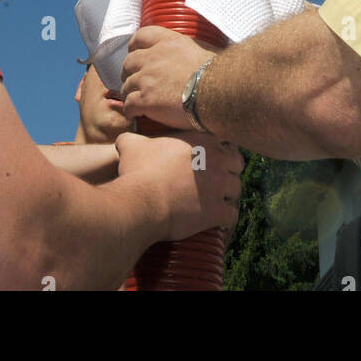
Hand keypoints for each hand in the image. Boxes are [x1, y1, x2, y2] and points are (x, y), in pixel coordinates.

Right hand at [115, 130, 242, 239]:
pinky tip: (221, 222)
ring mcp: (220, 186)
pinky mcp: (218, 211)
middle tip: (218, 182)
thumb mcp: (132, 146)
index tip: (212, 161)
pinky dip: (227, 220)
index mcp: (202, 140)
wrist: (142, 201)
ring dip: (229, 196)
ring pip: (236, 190)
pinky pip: (232, 216)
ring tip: (219, 202)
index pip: (225, 143)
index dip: (221, 153)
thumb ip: (131, 138)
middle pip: (237, 165)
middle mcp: (217, 160)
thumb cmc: (139, 172)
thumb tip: (124, 138)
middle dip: (229, 173)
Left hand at [121, 26, 213, 128]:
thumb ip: (187, 50)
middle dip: (129, 72)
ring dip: (130, 94)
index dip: (135, 46)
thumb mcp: (201, 49)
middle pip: (129, 62)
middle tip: (136, 81)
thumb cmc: (217, 73)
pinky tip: (136, 115)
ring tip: (137, 102)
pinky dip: (130, 111)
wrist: (218, 92)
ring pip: (126, 86)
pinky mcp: (145, 100)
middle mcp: (153, 57)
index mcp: (167, 41)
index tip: (135, 53)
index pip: (141, 36)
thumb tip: (190, 55)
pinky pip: (128, 105)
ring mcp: (147, 78)